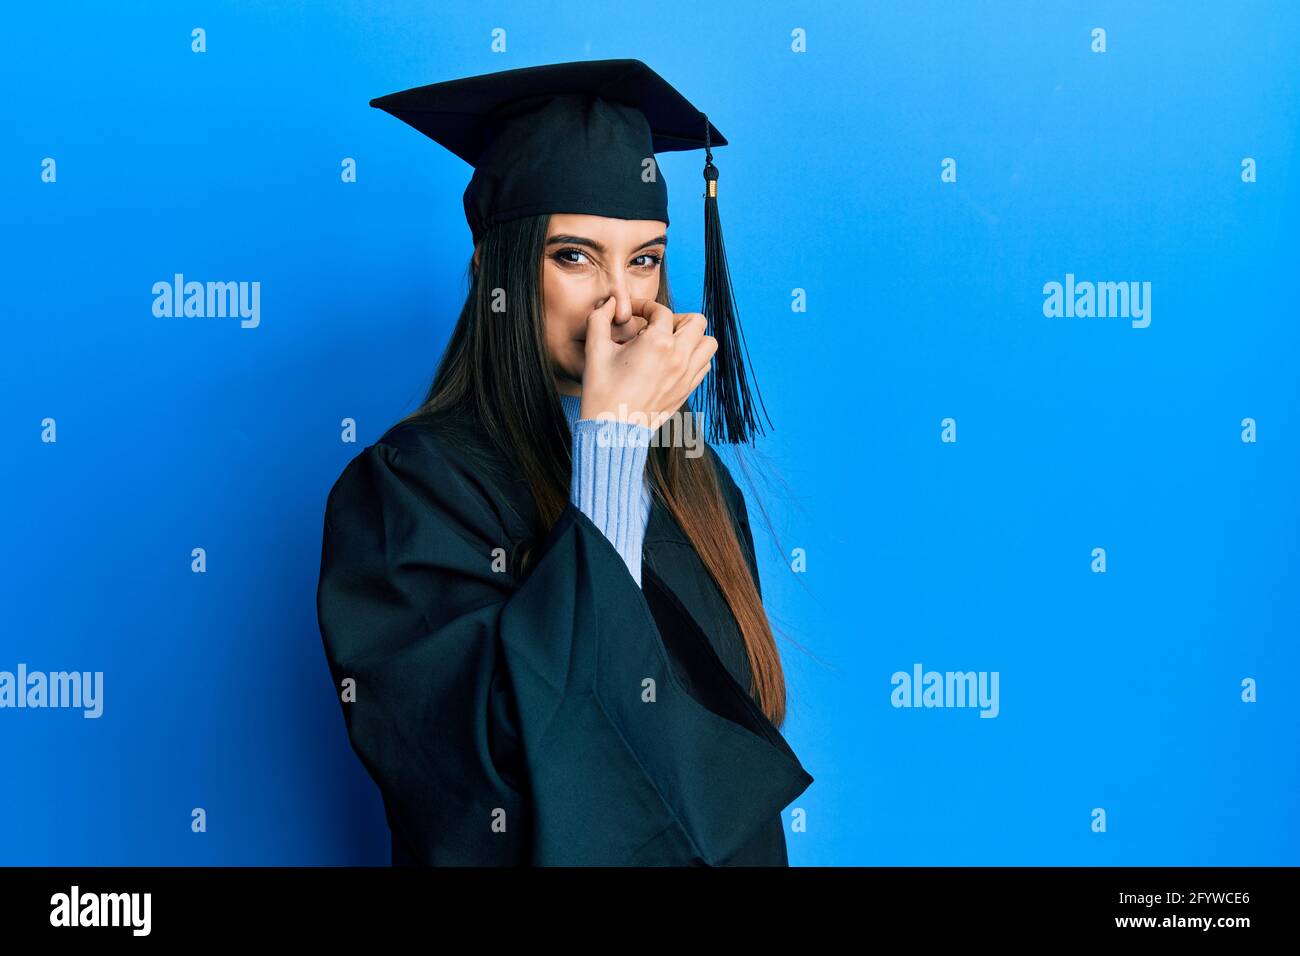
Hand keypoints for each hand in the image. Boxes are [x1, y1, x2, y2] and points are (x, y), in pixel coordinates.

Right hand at [580, 295, 715, 429]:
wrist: (612, 431)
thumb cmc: (601, 392)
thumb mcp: (594, 350)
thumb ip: (600, 318)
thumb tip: (611, 303)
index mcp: (658, 343)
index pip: (662, 311)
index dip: (645, 306)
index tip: (633, 313)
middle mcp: (679, 357)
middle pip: (697, 321)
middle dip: (676, 318)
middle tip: (657, 327)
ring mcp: (686, 376)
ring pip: (708, 344)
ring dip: (692, 338)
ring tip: (669, 344)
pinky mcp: (687, 391)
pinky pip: (704, 366)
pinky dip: (694, 358)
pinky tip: (672, 362)